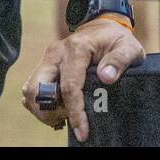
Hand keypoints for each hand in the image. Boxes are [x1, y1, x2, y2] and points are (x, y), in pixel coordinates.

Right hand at [22, 15, 143, 142]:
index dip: (74, 112)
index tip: (83, 132)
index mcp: (76, 48)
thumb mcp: (128, 47)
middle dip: (49, 112)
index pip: (69, 87)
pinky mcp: (44, 65)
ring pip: (30, 90)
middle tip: (69, 119)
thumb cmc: (116, 39)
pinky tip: (58, 111)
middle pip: (38, 89)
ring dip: (42, 109)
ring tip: (64, 117)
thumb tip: (106, 77)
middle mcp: (56, 53)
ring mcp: (48, 59)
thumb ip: (120, 60)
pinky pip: (32, 89)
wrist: (103, 27)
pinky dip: (40, 104)